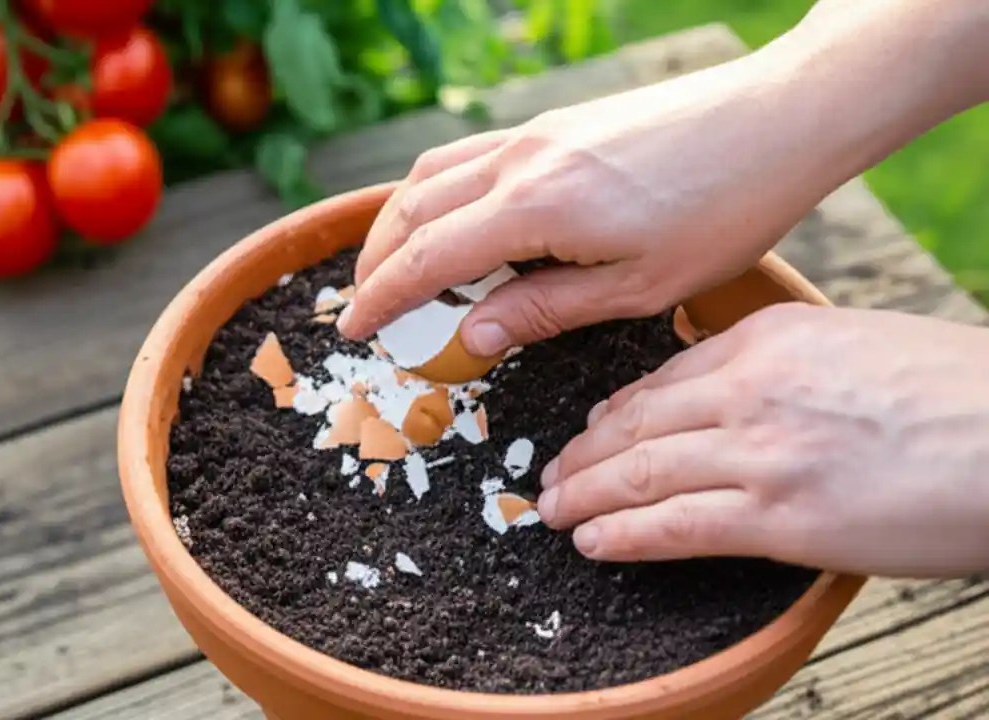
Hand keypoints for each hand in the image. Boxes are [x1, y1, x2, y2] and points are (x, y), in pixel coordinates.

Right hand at [339, 53, 818, 355]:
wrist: (778, 117)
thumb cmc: (726, 209)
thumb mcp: (639, 285)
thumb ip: (545, 309)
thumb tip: (473, 337)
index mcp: (536, 207)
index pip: (428, 258)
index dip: (382, 298)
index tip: (354, 331)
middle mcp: (521, 161)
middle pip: (413, 210)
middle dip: (376, 261)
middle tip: (367, 307)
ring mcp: (535, 133)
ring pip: (431, 174)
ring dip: (399, 221)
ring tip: (395, 265)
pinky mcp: (555, 122)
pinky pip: (467, 154)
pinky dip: (436, 190)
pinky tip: (453, 218)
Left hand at [538, 304, 988, 577]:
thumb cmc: (957, 393)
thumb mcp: (855, 344)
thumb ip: (783, 363)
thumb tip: (733, 387)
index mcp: (768, 339)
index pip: (661, 379)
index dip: (613, 414)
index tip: (591, 431)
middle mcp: (750, 390)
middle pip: (635, 424)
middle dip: (582, 455)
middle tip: (551, 477)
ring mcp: (761, 454)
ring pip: (640, 474)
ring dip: (586, 497)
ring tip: (555, 512)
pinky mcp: (781, 517)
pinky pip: (675, 527)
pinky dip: (624, 536)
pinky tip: (595, 542)